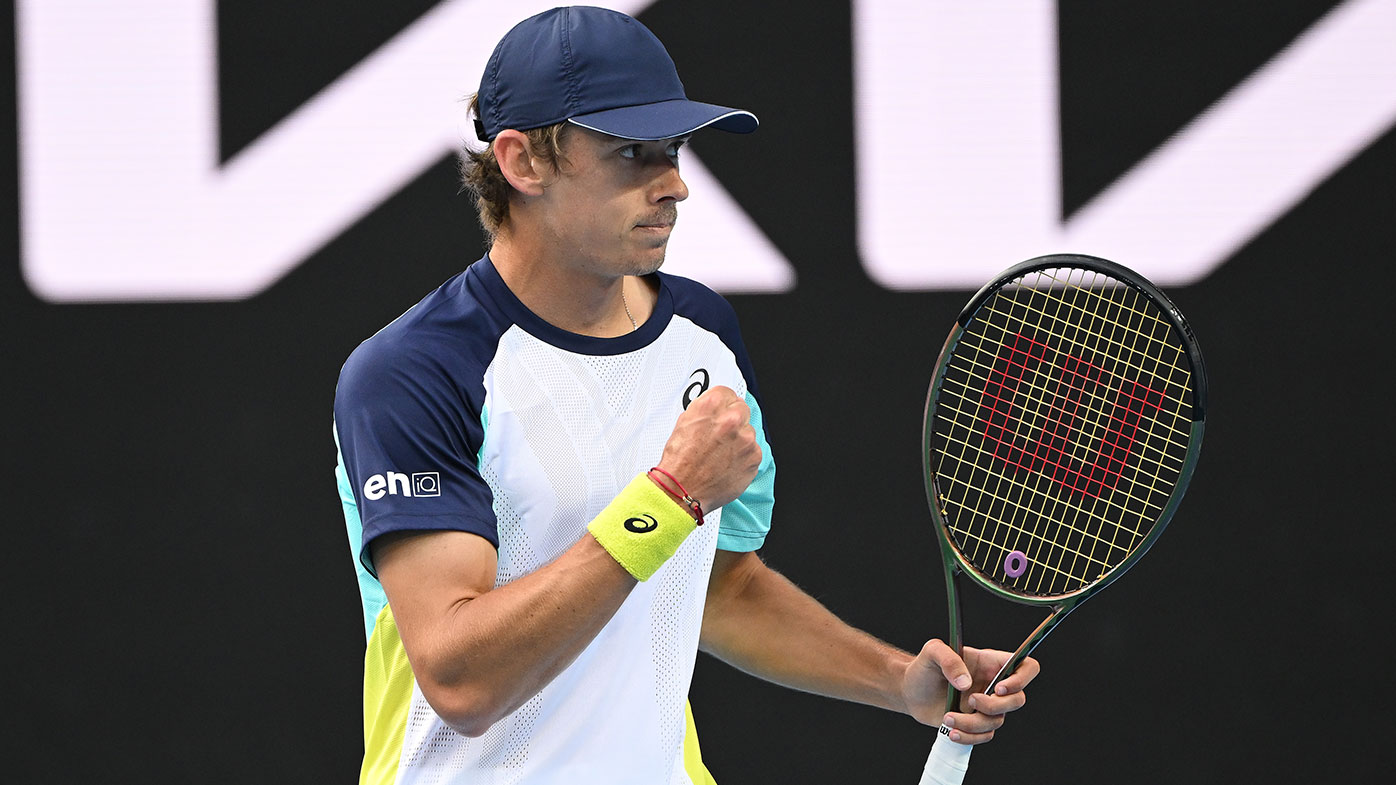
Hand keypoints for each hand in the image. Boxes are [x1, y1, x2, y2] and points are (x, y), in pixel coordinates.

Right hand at [655, 385, 760, 510]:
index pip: (728, 393)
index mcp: (711, 405)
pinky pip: (753, 451)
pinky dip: (743, 457)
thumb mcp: (684, 423)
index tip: (722, 412)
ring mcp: (745, 438)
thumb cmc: (679, 462)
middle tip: (720, 436)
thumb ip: (705, 410)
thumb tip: (716, 408)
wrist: (682, 490)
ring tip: (720, 454)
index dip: (723, 405)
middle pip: (741, 410)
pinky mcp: (754, 457)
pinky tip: (727, 464)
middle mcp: (731, 419)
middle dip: (733, 421)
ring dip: (739, 440)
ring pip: (748, 432)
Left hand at [901, 639, 1039, 744]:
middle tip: (971, 700)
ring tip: (948, 716)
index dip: (1021, 679)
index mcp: (990, 663)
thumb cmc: (923, 668)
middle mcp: (993, 685)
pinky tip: (951, 730)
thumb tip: (965, 684)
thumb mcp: (932, 652)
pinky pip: (985, 736)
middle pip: (1018, 699)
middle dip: (995, 705)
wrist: (910, 692)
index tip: (998, 688)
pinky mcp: (976, 723)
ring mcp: (986, 706)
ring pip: (998, 721)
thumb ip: (948, 659)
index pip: (1025, 667)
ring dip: (973, 723)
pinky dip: (969, 737)